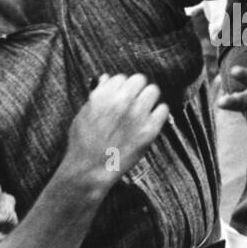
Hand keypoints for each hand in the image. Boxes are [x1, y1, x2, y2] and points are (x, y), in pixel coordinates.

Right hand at [64, 73, 169, 187]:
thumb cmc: (83, 143)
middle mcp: (121, 101)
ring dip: (148, 99)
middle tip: (134, 101)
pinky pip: (163, 110)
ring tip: (143, 110)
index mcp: (103, 95)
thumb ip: (96, 94)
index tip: (121, 96)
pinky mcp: (149, 130)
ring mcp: (137, 115)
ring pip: (153, 91)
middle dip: (136, 89)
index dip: (121, 87)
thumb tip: (106, 79)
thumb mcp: (83, 113)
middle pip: (140, 79)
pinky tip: (150, 121)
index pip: (121, 78)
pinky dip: (158, 114)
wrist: (89, 169)